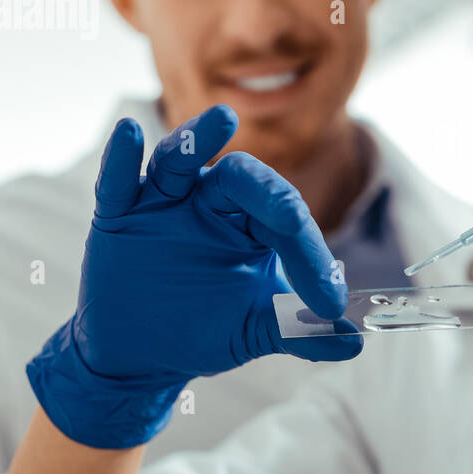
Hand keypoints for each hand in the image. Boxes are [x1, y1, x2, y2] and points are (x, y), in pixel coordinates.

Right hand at [28, 105, 361, 447]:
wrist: (140, 354)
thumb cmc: (205, 328)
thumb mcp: (256, 330)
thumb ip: (301, 331)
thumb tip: (354, 343)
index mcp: (253, 221)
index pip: (288, 221)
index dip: (311, 260)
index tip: (330, 305)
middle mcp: (211, 201)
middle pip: (240, 177)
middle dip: (267, 192)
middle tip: (291, 215)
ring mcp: (163, 203)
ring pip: (178, 162)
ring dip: (196, 140)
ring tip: (222, 119)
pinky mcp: (117, 216)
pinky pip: (118, 182)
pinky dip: (121, 157)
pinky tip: (129, 133)